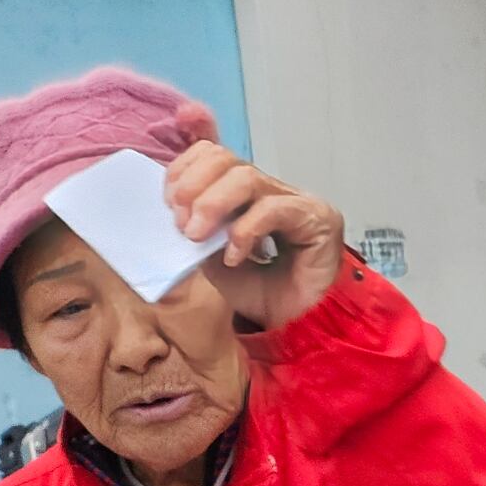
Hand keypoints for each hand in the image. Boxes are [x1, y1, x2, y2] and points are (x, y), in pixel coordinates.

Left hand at [164, 140, 344, 330]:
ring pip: (246, 177)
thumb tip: (174, 213)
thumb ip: (197, 231)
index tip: (168, 203)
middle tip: (182, 223)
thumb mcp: (214, 260)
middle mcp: (273, 191)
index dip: (185, 170)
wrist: (301, 330)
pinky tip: (234, 256)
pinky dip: (244, 230)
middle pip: (226, 158)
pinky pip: (273, 209)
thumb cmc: (265, 298)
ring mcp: (297, 202)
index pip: (214, 155)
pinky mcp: (318, 219)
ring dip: (212, 204)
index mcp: (248, 196)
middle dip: (193, 185)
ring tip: (197, 236)